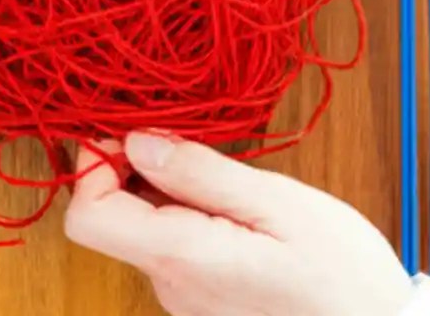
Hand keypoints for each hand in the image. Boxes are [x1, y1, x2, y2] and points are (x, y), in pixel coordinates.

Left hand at [65, 133, 414, 315]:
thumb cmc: (341, 273)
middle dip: (135, 168)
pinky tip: (234, 206)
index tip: (130, 130)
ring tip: (227, 179)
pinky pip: (172, 245)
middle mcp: (170, 285)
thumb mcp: (277, 203)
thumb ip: (200, 173)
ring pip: (144, 229)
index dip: (94, 166)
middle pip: (112, 218)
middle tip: (187, 140)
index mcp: (181, 258)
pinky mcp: (201, 298)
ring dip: (167, 191)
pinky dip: (187, 214)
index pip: (88, 216)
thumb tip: (137, 140)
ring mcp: (183, 297)